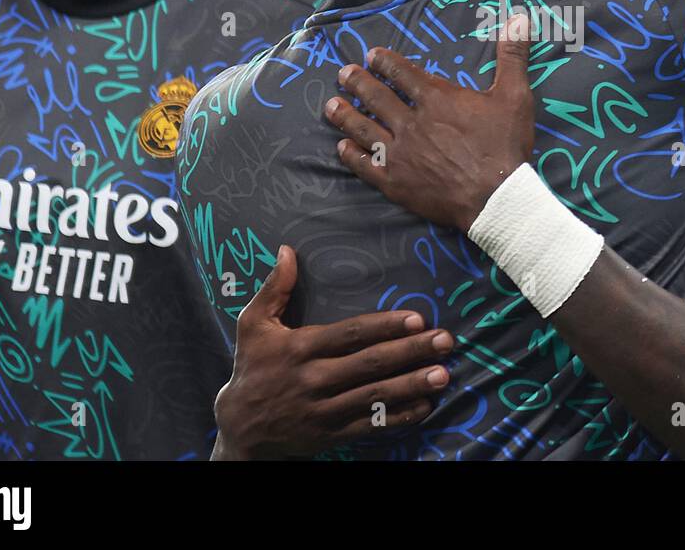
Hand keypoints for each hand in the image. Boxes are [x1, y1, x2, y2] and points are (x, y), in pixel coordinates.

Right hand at [212, 245, 452, 459]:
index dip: (384, 326)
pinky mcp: (330, 434)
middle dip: (410, 352)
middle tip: (445, 341)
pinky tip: (425, 406)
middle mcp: (314, 379)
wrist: (239, 427)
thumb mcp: (252, 324)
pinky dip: (398, 417)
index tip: (417, 318)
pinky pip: (369, 425)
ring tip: (443, 375)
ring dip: (411, 385)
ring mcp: (324, 410)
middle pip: (370, 364)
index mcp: (300, 348)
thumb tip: (286, 250)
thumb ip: (274, 288)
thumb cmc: (252, 367)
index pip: (350, 334)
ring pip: (374, 396)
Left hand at [324, 15, 534, 230]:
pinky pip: (365, 165)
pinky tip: (341, 146)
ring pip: (363, 128)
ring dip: (345, 114)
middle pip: (376, 97)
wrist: (496, 199)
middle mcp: (411, 122)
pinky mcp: (395, 182)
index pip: (402, 73)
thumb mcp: (515, 95)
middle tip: (343, 73)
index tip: (372, 55)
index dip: (385, 62)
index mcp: (436, 99)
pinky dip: (351, 154)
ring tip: (330, 105)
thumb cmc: (505, 146)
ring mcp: (400, 153)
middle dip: (357, 82)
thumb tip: (520, 18)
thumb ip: (512, 55)